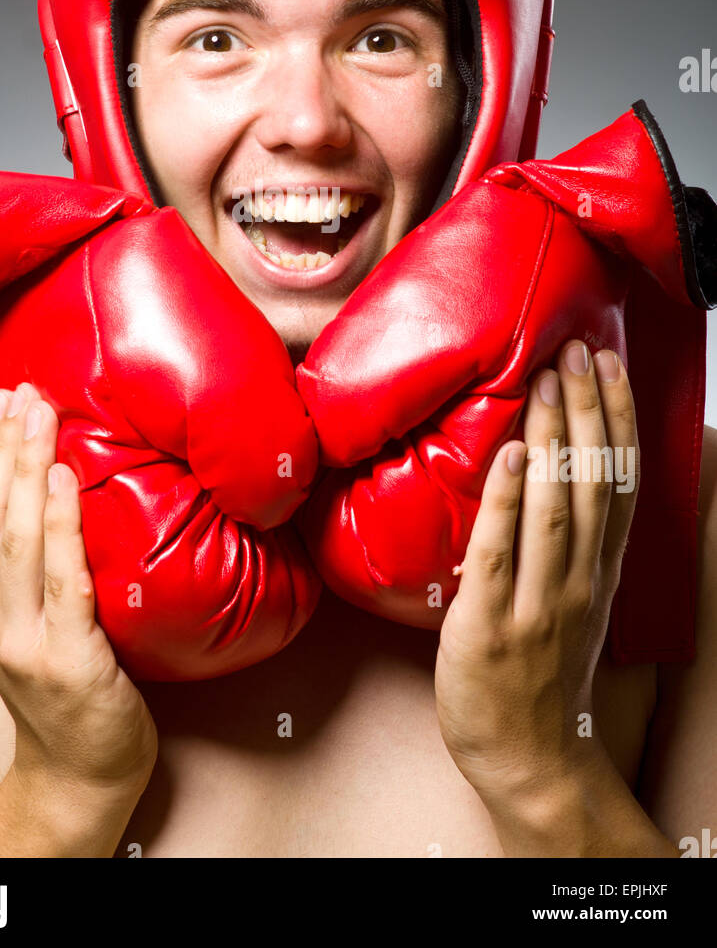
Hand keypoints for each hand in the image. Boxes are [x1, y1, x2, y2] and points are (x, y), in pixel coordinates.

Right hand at [0, 383, 157, 794]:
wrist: (82, 770)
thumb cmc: (64, 687)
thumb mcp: (29, 619)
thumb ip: (32, 561)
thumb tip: (57, 480)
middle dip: (2, 446)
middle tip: (22, 392)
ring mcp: (25, 640)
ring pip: (17, 539)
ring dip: (28, 470)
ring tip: (41, 418)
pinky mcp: (70, 658)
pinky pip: (65, 581)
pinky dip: (62, 526)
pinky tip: (66, 482)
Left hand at [434, 339, 638, 805]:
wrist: (531, 759)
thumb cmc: (542, 673)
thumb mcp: (572, 603)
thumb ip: (566, 545)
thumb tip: (547, 470)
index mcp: (598, 570)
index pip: (617, 481)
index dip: (617, 420)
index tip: (611, 366)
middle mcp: (579, 580)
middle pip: (592, 481)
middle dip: (589, 410)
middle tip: (579, 350)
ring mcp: (538, 602)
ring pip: (555, 507)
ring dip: (553, 438)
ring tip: (548, 380)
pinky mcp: (492, 623)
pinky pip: (500, 551)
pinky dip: (506, 499)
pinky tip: (508, 453)